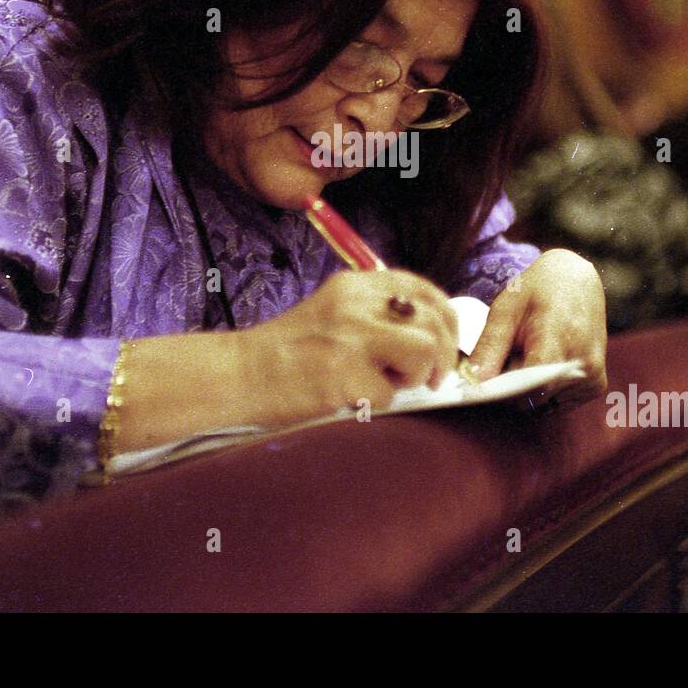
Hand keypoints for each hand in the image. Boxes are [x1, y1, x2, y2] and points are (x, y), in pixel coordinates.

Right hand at [244, 269, 459, 426]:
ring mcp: (351, 337)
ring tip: (386, 384)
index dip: (446, 320)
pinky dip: (375, 402)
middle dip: (442, 355)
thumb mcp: (334, 313)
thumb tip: (432, 337)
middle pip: (433, 320)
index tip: (444, 344)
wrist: (241, 374)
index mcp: (356, 285)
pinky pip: (388, 394)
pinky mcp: (344, 373)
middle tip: (429, 378)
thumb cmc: (290, 352)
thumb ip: (376, 315)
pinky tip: (348, 396)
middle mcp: (357, 303)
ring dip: (414, 375)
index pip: (425, 291)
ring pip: (423, 350)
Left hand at [467, 248, 607, 403]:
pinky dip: (544, 392)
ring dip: (528, 391)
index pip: (528, 387)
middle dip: (511, 389)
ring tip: (528, 357)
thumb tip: (472, 384)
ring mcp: (592, 377)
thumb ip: (489, 348)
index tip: (483, 383)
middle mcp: (583, 364)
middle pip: (532, 399)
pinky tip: (542, 364)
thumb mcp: (505, 311)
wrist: (576, 280)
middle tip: (506, 359)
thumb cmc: (537, 291)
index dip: (501, 389)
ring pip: (543, 405)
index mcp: (559, 340)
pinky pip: (557, 404)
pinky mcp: (596, 385)